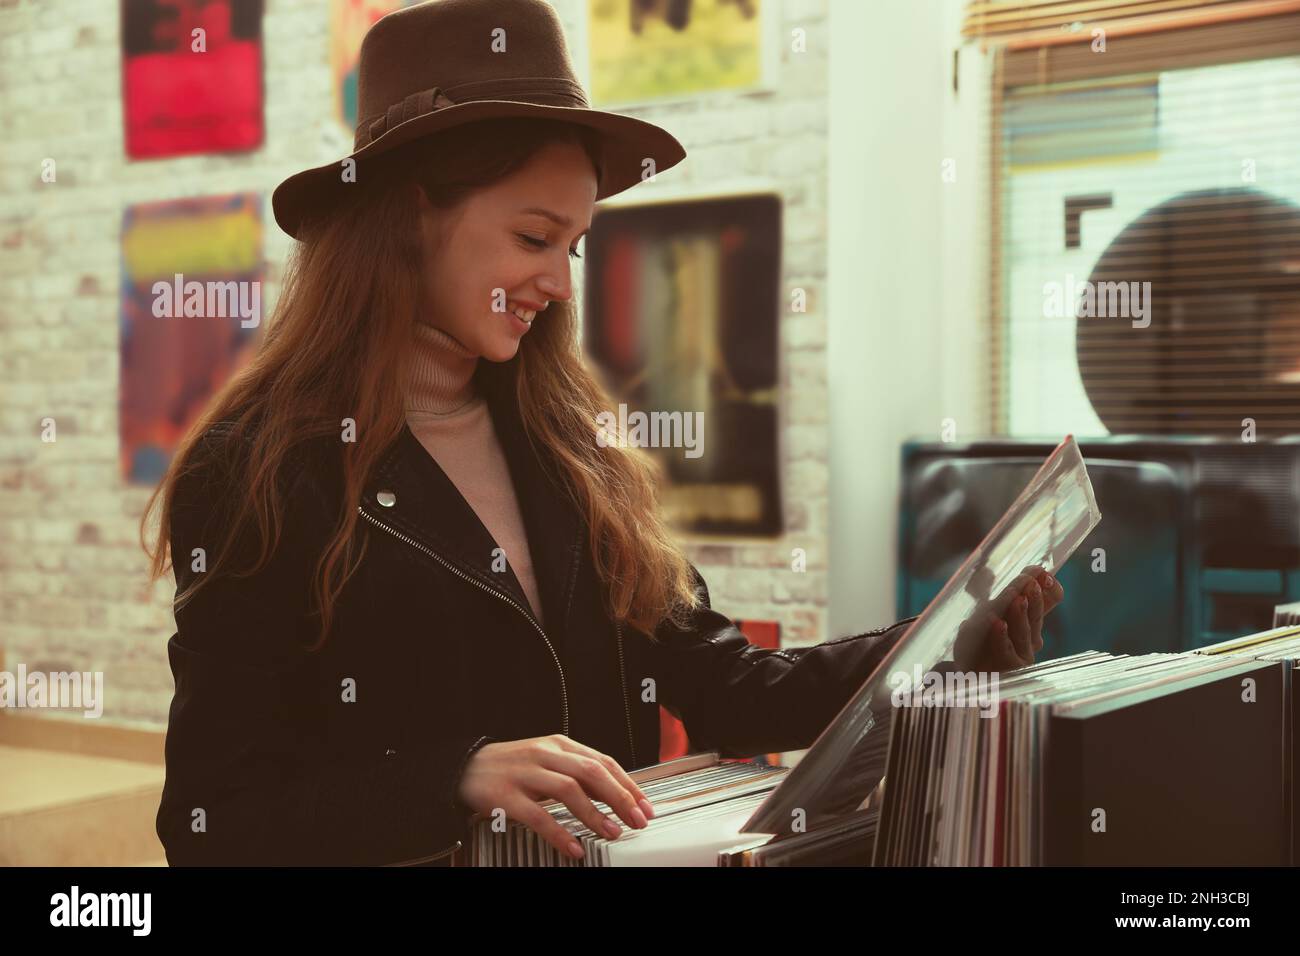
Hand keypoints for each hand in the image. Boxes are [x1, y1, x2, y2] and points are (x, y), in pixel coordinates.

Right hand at [455, 734, 653, 860]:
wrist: (465, 768)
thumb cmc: (511, 766)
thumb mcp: (546, 760)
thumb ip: (576, 772)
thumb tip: (613, 793)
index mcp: (559, 745)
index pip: (602, 761)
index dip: (627, 784)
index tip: (644, 805)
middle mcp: (545, 755)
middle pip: (591, 772)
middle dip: (619, 797)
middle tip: (637, 819)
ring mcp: (525, 774)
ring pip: (568, 790)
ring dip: (594, 813)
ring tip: (612, 832)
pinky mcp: (506, 795)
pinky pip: (537, 815)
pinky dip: (559, 832)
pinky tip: (573, 846)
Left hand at [953, 568, 1064, 672]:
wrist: (967, 673)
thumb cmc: (980, 644)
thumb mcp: (984, 616)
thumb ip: (992, 598)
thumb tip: (988, 571)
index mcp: (1029, 621)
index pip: (1048, 603)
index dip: (1049, 589)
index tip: (1044, 573)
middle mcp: (1031, 638)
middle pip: (1036, 616)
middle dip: (1035, 598)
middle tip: (1032, 582)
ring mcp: (1022, 654)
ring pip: (1024, 632)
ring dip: (1020, 614)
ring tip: (1017, 598)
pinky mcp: (1008, 669)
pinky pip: (1006, 651)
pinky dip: (1002, 636)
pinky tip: (998, 623)